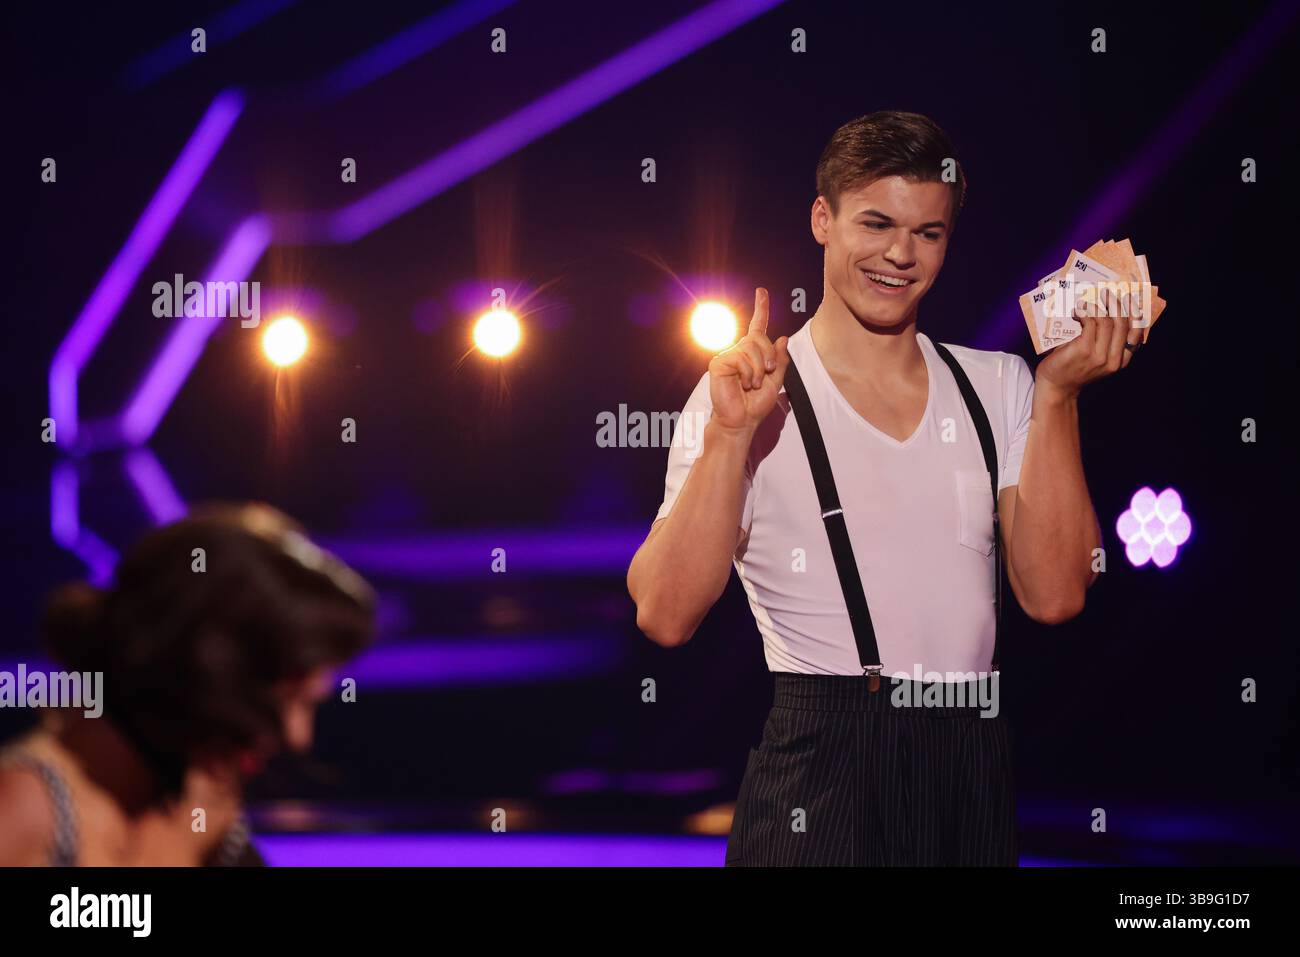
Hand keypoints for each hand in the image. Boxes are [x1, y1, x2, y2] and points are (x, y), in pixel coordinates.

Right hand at [708, 287, 790, 432]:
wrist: (742, 420)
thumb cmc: (755, 405)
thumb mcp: (776, 381)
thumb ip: (780, 360)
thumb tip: (784, 338)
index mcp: (752, 354)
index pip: (757, 327)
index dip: (760, 308)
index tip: (762, 292)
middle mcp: (739, 351)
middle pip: (760, 337)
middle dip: (769, 356)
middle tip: (766, 374)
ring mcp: (728, 356)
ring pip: (751, 348)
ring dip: (758, 369)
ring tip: (753, 384)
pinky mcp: (719, 363)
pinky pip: (740, 359)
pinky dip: (748, 373)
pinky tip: (743, 384)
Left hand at [1036, 286, 1142, 399]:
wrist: (1057, 387)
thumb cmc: (1074, 369)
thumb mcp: (1096, 359)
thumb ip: (1107, 343)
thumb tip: (1111, 314)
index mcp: (1121, 362)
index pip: (1136, 334)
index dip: (1135, 313)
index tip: (1130, 299)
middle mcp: (1113, 360)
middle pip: (1122, 324)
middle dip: (1116, 305)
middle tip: (1107, 293)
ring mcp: (1099, 356)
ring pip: (1107, 322)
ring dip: (1097, 307)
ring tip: (1087, 301)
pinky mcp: (1084, 349)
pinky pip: (1090, 323)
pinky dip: (1084, 313)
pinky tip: (1077, 311)